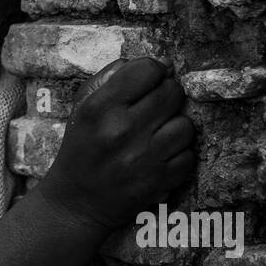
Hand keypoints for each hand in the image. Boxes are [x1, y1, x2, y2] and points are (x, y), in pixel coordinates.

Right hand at [41, 57, 196, 230]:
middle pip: (172, 92)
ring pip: (186, 124)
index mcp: (100, 108)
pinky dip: (178, 155)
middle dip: (166, 95)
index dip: (152, 72)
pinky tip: (160, 156)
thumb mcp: (82, 106)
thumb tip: (155, 63)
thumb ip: (112, 77)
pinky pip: (189, 155)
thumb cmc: (81, 148)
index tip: (147, 82)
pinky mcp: (159, 181)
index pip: (148, 69)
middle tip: (153, 108)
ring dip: (174, 126)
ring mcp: (144, 158)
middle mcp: (122, 130)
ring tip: (157, 133)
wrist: (77, 201)